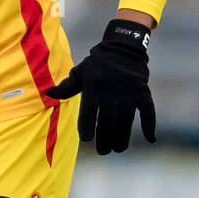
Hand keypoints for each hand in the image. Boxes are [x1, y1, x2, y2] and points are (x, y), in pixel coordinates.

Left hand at [45, 17, 155, 154]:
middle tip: (102, 151)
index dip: (86, 128)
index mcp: (93, 85)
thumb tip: (48, 94)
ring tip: (118, 149)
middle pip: (107, 120)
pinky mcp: (143, 90)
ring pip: (126, 120)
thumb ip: (66, 86)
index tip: (86, 139)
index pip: (88, 112)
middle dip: (104, 139)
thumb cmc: (98, 64)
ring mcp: (129, 90)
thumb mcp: (80, 72)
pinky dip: (150, 125)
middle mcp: (111, 88)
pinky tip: (150, 139)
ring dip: (122, 137)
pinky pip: (149, 110)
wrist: (124, 46)